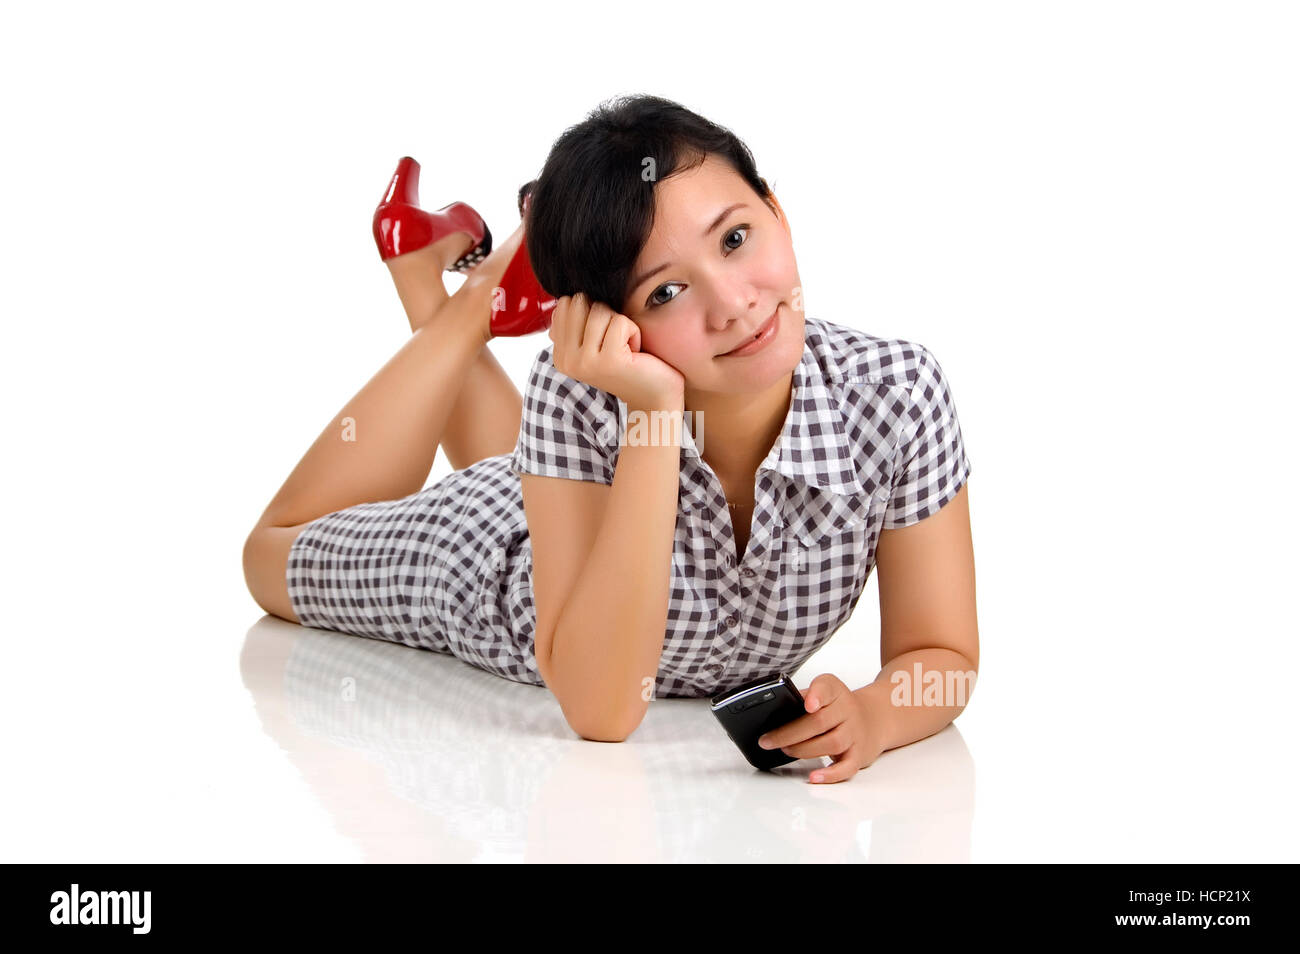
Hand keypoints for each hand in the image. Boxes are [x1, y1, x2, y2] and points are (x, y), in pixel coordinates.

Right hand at [548, 292, 684, 410]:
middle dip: (605, 315)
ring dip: (620, 324)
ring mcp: (586, 361)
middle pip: (581, 303)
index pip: (565, 304)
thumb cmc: (629, 364)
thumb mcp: (595, 343)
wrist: (654, 397)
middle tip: (615, 341)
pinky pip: (620, 321)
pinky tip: (634, 354)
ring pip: (600, 310)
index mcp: (560, 355)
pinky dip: (634, 332)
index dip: (590, 311)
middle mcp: (568, 361)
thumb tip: (564, 300)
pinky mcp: (609, 360)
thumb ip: (576, 323)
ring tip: (625, 348)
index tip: (602, 338)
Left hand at [756, 674, 886, 783]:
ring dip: (804, 750)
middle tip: (768, 740)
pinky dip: (830, 775)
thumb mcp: (825, 692)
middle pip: (819, 722)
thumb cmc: (840, 707)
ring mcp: (854, 733)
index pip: (826, 687)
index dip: (817, 695)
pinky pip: (846, 767)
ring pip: (831, 743)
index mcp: (835, 691)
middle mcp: (847, 710)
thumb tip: (770, 714)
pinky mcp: (858, 755)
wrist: (875, 719)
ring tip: (785, 751)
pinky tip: (813, 777)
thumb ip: (801, 698)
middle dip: (790, 733)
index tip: (807, 704)